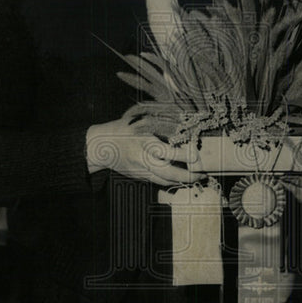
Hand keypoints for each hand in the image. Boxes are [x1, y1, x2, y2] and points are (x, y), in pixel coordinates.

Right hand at [86, 119, 204, 185]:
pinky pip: (158, 182)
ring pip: (164, 180)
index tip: (196, 155)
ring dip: (182, 181)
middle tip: (202, 174)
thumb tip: (184, 120)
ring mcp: (140, 170)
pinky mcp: (139, 177)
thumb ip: (158, 122)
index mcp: (142, 142)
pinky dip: (172, 181)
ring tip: (197, 178)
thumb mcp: (139, 120)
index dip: (182, 155)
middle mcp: (142, 158)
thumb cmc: (122, 129)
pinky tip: (183, 178)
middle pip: (167, 172)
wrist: (99, 146)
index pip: (166, 151)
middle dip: (187, 176)